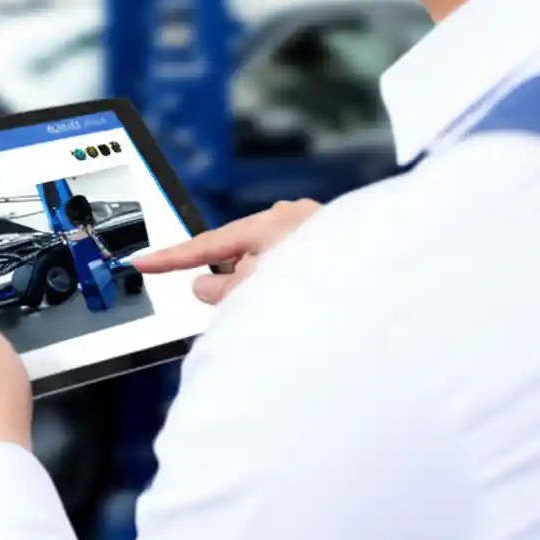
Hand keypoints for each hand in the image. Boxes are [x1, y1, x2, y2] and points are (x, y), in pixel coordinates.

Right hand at [132, 199, 321, 304]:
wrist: (399, 287)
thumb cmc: (336, 283)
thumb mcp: (263, 292)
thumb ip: (227, 290)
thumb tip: (207, 285)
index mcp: (273, 223)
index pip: (208, 244)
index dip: (170, 258)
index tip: (141, 262)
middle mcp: (294, 222)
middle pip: (240, 256)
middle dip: (232, 285)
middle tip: (237, 314)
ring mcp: (317, 235)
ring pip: (268, 269)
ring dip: (264, 293)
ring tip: (285, 318)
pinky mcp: (335, 254)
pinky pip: (295, 275)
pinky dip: (288, 294)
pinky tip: (302, 314)